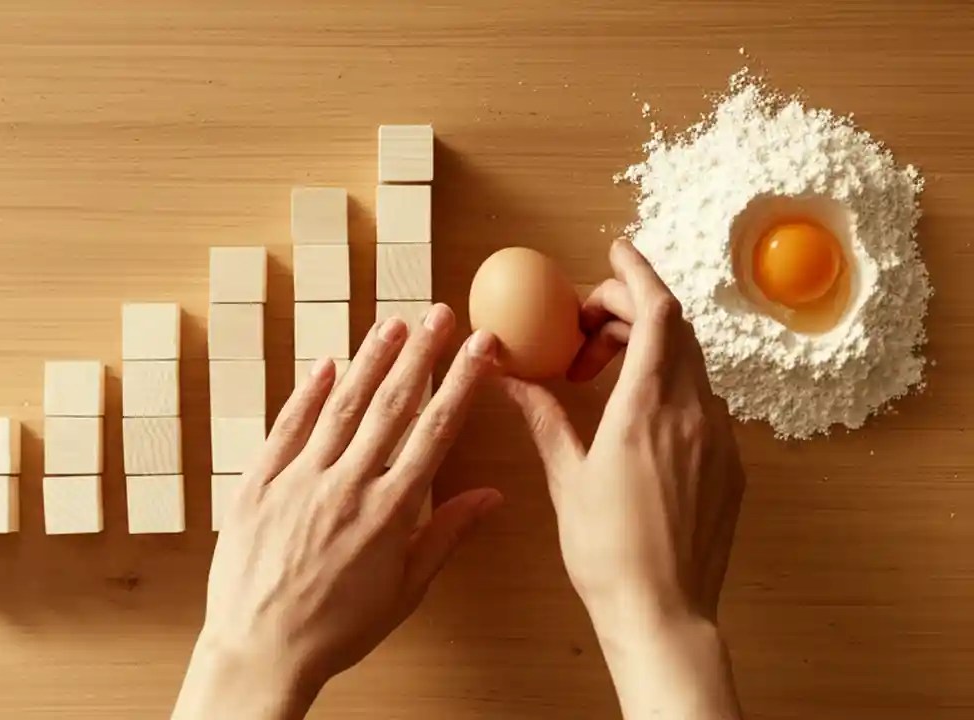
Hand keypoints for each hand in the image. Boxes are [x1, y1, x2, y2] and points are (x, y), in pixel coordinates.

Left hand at [173, 304, 503, 719]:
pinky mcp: (259, 483)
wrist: (260, 651)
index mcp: (389, 511)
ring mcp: (299, 479)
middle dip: (422, 355)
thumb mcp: (405, 590)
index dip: (462, 382)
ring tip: (393, 325)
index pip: (436, 430)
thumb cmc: (336, 629)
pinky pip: (287, 427)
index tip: (481, 348)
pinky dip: (308, 393)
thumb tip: (490, 496)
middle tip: (441, 315)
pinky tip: (327, 364)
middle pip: (392, 405)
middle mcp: (347, 485)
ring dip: (370, 360)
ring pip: (342, 406)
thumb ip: (446, 534)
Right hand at [502, 240, 745, 719]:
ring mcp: (718, 438)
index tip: (615, 250)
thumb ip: (543, 417)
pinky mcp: (730, 465)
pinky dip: (668, 386)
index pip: (656, 312)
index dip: (636, 272)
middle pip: (674, 329)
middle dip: (630, 311)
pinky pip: (701, 402)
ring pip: (689, 365)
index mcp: (645, 408)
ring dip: (648, 350)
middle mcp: (691, 413)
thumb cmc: (607, 552)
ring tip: (602, 376)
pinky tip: (635, 418)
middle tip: (586, 327)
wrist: (663, 612)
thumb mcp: (566, 477)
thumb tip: (510, 379)